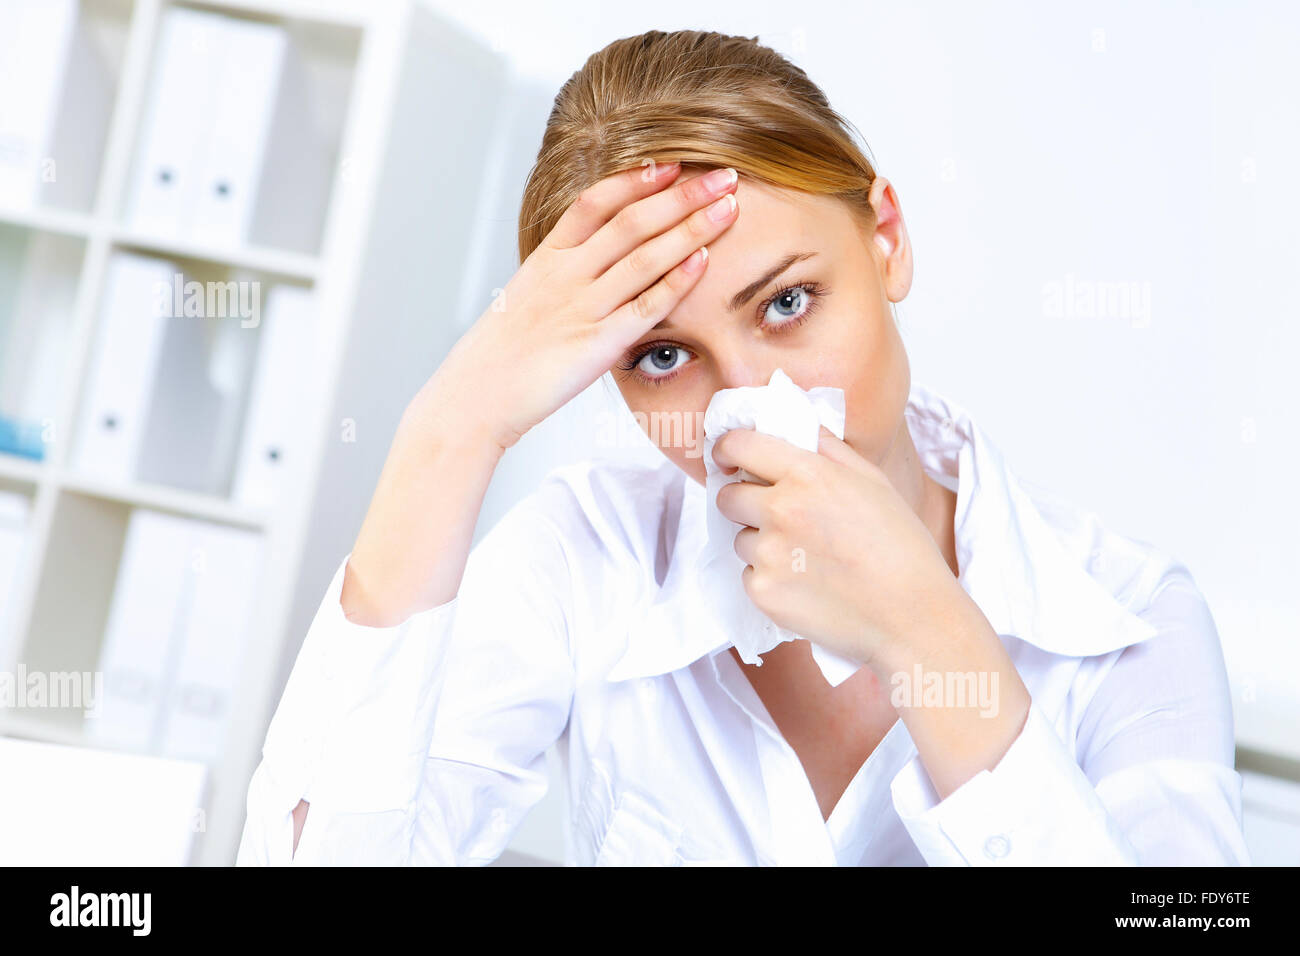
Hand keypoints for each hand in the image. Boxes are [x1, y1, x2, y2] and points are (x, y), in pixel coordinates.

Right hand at [432, 161, 740, 451]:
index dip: (636, 180)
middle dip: (681, 195)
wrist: (474, 399)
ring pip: (644, 256)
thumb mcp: (524, 301)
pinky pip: (644, 306)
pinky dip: (675, 281)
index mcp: (546, 259)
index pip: (595, 203)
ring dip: (690, 228)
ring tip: (728, 207)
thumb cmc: (498, 357)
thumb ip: (560, 277)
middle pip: (631, 221)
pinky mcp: (597, 344)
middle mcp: (566, 275)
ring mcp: (582, 307)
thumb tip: (590, 264)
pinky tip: (703, 260)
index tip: (672, 163)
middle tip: (723, 176)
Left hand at [711, 424, 965, 669]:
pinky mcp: (763, 591)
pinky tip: (807, 586)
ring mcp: (768, 553)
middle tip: (776, 517)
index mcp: (807, 474)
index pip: (739, 446)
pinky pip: (751, 576)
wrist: (912, 616)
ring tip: (807, 559)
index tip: (728, 459)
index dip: (727, 449)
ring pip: (741, 540)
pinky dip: (771, 580)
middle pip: (728, 496)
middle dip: (744, 502)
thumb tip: (800, 429)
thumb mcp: (874, 482)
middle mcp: (781, 509)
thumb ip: (830, 450)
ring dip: (761, 545)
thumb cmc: (902, 548)